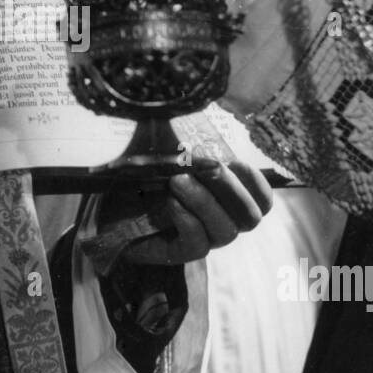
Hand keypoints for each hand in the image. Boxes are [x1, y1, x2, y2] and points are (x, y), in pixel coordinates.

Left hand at [96, 158, 273, 267]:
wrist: (110, 203)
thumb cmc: (147, 175)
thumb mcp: (169, 154)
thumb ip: (189, 143)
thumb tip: (198, 119)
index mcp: (229, 198)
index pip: (262, 200)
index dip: (256, 182)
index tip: (236, 161)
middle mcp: (223, 222)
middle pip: (250, 216)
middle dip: (231, 189)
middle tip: (208, 166)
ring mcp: (203, 240)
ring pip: (225, 231)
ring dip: (204, 202)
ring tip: (178, 180)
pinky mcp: (179, 254)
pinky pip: (197, 244)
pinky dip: (186, 219)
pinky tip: (170, 201)